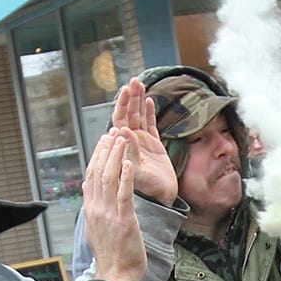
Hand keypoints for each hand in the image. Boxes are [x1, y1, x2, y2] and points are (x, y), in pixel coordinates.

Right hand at [81, 129, 145, 280]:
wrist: (115, 276)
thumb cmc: (111, 254)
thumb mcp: (95, 227)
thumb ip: (92, 205)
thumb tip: (86, 186)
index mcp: (91, 210)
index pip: (91, 176)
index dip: (97, 155)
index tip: (103, 140)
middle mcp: (97, 209)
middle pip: (98, 172)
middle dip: (105, 150)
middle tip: (113, 131)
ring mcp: (110, 214)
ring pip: (109, 178)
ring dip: (115, 156)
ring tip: (121, 138)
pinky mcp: (124, 220)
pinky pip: (124, 194)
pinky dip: (126, 176)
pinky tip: (129, 162)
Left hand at [112, 77, 178, 204]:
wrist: (161, 198)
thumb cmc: (145, 188)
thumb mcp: (134, 170)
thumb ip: (129, 150)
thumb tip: (121, 130)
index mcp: (123, 146)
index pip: (119, 120)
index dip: (121, 104)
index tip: (125, 90)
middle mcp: (131, 142)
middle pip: (129, 114)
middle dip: (131, 97)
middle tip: (134, 81)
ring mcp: (142, 142)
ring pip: (140, 116)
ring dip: (139, 101)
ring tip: (139, 84)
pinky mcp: (154, 145)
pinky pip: (151, 125)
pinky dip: (150, 113)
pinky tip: (149, 100)